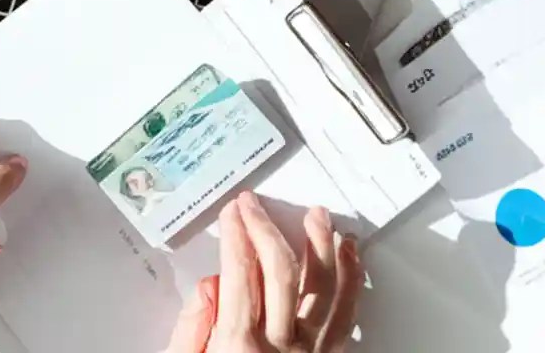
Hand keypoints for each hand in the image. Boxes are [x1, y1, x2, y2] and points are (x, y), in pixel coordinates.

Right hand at [167, 192, 363, 352]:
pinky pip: (348, 312)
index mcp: (239, 348)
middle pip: (282, 272)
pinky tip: (349, 253)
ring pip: (326, 287)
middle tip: (255, 206)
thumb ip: (192, 330)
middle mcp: (281, 348)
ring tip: (317, 216)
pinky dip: (352, 277)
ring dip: (322, 245)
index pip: (241, 273)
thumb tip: (212, 285)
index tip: (232, 213)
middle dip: (267, 229)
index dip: (236, 236)